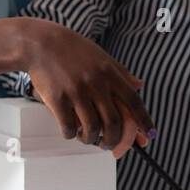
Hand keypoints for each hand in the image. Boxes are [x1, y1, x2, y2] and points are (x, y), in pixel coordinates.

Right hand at [21, 19, 153, 157]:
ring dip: (92, 140)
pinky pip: (68, 127)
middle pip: (114, 122)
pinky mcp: (57, 99)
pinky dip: (71, 134)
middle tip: (111, 145)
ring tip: (89, 139)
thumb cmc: (73, 50)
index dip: (144, 121)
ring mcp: (76, 92)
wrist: (40, 43)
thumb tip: (140, 86)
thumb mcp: (103, 57)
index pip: (133, 101)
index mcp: (110, 73)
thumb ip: (122, 73)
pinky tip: (71, 132)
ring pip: (92, 128)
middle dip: (116, 140)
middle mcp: (96, 83)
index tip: (149, 135)